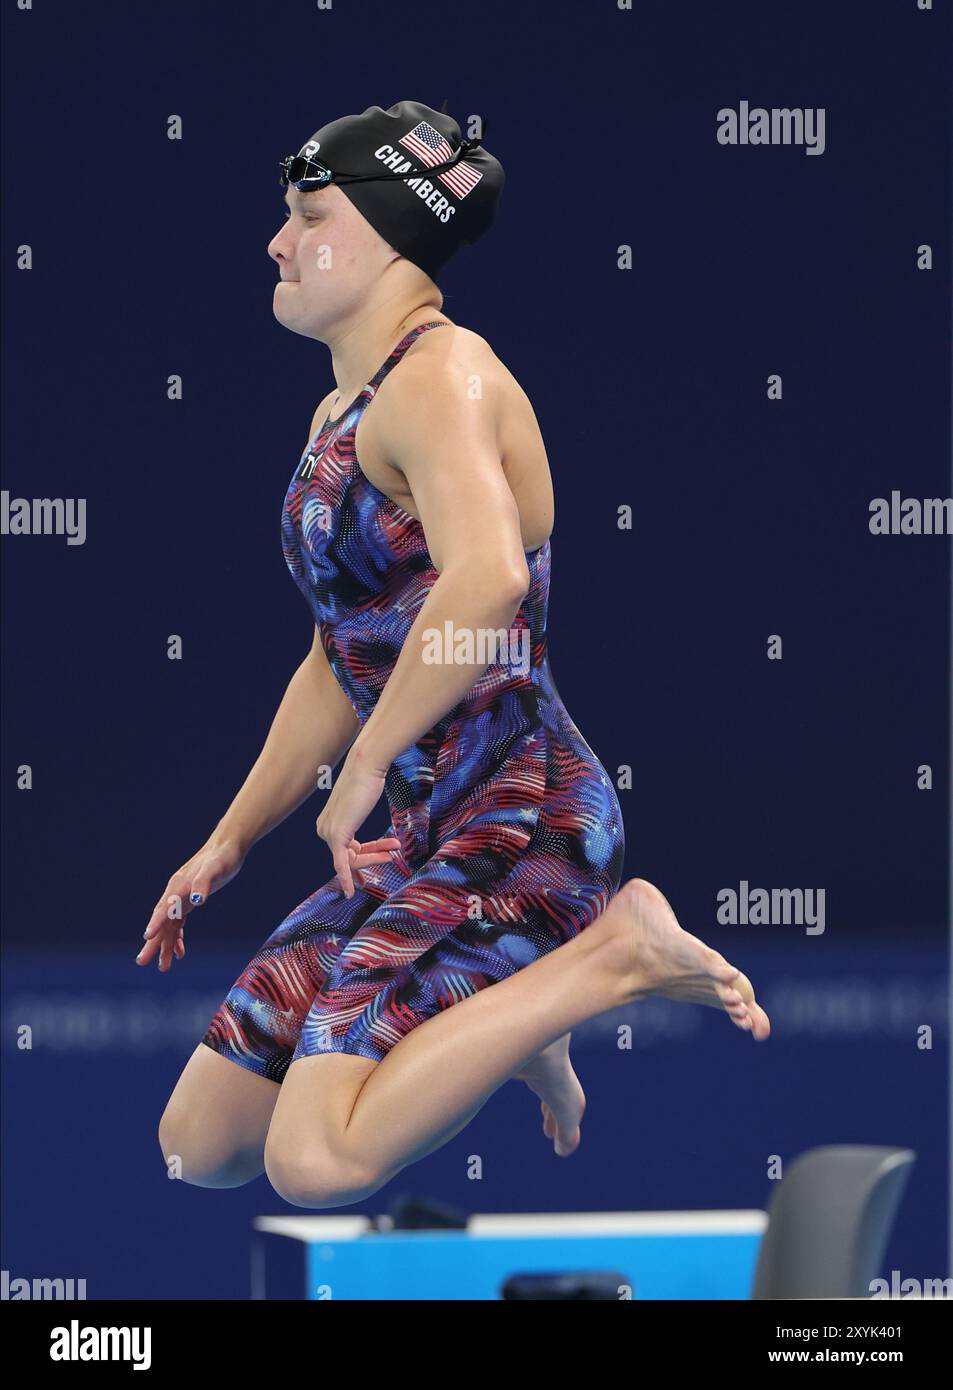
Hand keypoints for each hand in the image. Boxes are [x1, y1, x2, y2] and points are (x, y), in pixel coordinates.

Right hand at [137, 834, 245, 971]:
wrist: (227, 847)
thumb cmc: (221, 858)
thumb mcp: (215, 869)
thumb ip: (204, 883)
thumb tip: (198, 900)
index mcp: (178, 886)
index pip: (163, 908)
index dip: (155, 923)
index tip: (147, 938)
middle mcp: (175, 893)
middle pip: (161, 921)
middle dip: (153, 942)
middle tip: (142, 962)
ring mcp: (181, 898)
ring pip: (168, 926)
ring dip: (165, 946)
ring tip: (163, 967)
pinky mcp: (189, 901)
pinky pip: (178, 923)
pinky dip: (177, 937)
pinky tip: (180, 951)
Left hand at [315, 752, 395, 897]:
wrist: (366, 767)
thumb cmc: (367, 780)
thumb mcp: (359, 804)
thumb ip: (355, 816)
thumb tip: (360, 813)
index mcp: (327, 823)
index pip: (347, 848)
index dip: (365, 857)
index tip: (381, 859)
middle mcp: (323, 829)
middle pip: (350, 856)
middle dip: (372, 857)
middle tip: (393, 855)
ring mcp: (328, 833)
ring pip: (351, 859)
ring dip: (373, 859)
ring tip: (393, 853)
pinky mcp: (337, 835)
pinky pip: (342, 864)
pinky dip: (347, 878)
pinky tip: (351, 891)